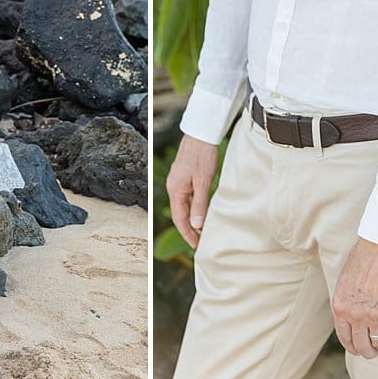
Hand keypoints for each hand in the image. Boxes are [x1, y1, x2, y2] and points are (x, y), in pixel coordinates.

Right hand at [166, 134, 219, 248]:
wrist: (201, 132)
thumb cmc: (202, 155)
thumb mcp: (203, 181)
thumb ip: (199, 204)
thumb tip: (196, 225)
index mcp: (175, 190)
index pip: (180, 219)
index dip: (188, 234)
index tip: (197, 246)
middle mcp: (174, 187)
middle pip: (180, 214)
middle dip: (190, 230)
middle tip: (202, 242)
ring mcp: (178, 181)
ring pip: (184, 206)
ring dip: (193, 219)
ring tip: (204, 230)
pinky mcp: (184, 176)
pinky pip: (188, 198)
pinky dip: (194, 208)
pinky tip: (203, 212)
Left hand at [332, 238, 377, 358]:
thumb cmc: (362, 260)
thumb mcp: (343, 284)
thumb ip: (346, 305)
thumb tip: (350, 322)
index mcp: (341, 308)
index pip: (345, 338)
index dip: (352, 347)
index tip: (358, 349)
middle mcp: (357, 316)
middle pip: (363, 347)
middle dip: (369, 353)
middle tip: (373, 352)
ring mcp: (376, 316)